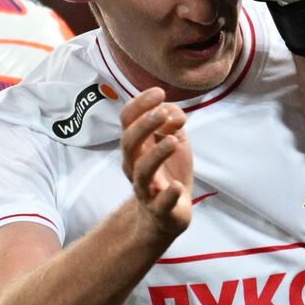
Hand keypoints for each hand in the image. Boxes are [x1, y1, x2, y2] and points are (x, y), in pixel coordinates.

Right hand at [120, 88, 192, 235]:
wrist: (170, 212)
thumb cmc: (169, 170)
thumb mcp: (175, 140)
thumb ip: (172, 121)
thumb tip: (172, 111)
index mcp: (137, 145)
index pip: (128, 120)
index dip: (140, 104)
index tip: (159, 92)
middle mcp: (135, 165)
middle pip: (129, 143)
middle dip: (144, 126)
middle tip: (163, 113)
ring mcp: (146, 188)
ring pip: (142, 171)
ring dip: (156, 154)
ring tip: (173, 140)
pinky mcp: (160, 209)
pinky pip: (160, 203)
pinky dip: (168, 194)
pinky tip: (177, 186)